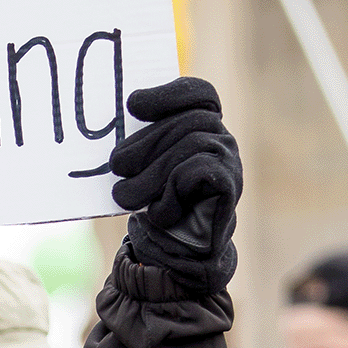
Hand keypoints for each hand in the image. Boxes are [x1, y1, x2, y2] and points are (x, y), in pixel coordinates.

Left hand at [109, 78, 241, 294]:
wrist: (177, 253)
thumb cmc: (155, 203)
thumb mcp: (143, 166)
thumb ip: (141, 141)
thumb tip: (116, 119)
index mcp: (203, 127)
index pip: (200, 94)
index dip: (170, 94)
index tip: (132, 105)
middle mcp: (222, 140)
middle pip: (189, 120)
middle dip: (146, 142)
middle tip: (115, 165)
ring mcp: (232, 162)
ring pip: (191, 144)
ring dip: (150, 174)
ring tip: (124, 196)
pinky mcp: (231, 186)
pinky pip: (197, 171)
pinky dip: (172, 193)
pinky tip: (160, 212)